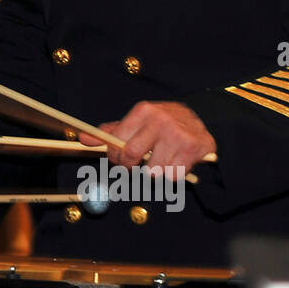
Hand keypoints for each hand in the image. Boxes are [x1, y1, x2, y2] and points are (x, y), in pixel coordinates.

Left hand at [81, 101, 215, 174]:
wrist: (205, 117)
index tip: (118, 160)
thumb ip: (112, 131)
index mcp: (144, 111)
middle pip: (131, 156)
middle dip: (130, 168)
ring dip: (154, 172)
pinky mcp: (194, 150)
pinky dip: (172, 175)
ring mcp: (178, 136)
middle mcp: (161, 121)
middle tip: (135, 166)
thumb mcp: (138, 120)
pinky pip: (172, 176)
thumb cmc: (163, 123)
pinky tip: (176, 162)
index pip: (117, 142)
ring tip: (161, 160)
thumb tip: (83, 138)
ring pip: (152, 171)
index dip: (115, 157)